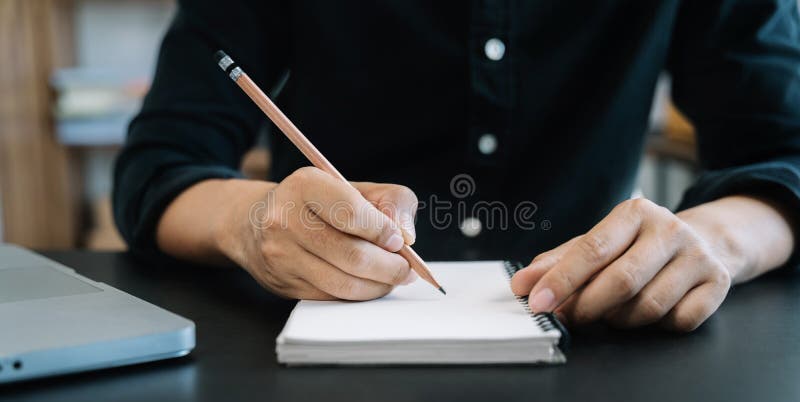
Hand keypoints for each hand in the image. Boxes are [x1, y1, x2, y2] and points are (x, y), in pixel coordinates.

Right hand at [222, 167, 418, 299]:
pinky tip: (369, 284)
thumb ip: (391, 201)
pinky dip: (359, 295)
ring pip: (343, 283)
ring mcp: (282, 255)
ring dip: (378, 286)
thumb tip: (406, 235)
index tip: (400, 240)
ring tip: (392, 278)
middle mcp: (286, 220)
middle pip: (351, 255)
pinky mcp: (284, 284)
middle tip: (406, 268)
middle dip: (389, 267)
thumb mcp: (354, 187)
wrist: (257, 223)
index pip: (350, 213)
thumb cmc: (318, 204)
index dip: (382, 231)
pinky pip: (332, 297)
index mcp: (305, 186)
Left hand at [511, 198, 732, 331]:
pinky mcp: (718, 283)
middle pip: (621, 281)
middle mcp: (670, 229)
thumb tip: (521, 284)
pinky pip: (678, 320)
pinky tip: (647, 313)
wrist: (702, 241)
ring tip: (610, 312)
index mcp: (635, 213)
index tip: (537, 301)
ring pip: (648, 306)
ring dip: (619, 319)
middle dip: (587, 306)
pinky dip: (656, 326)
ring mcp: (698, 256)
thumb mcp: (597, 243)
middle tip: (568, 317)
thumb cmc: (636, 246)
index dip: (562, 279)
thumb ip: (557, 263)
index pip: (593, 249)